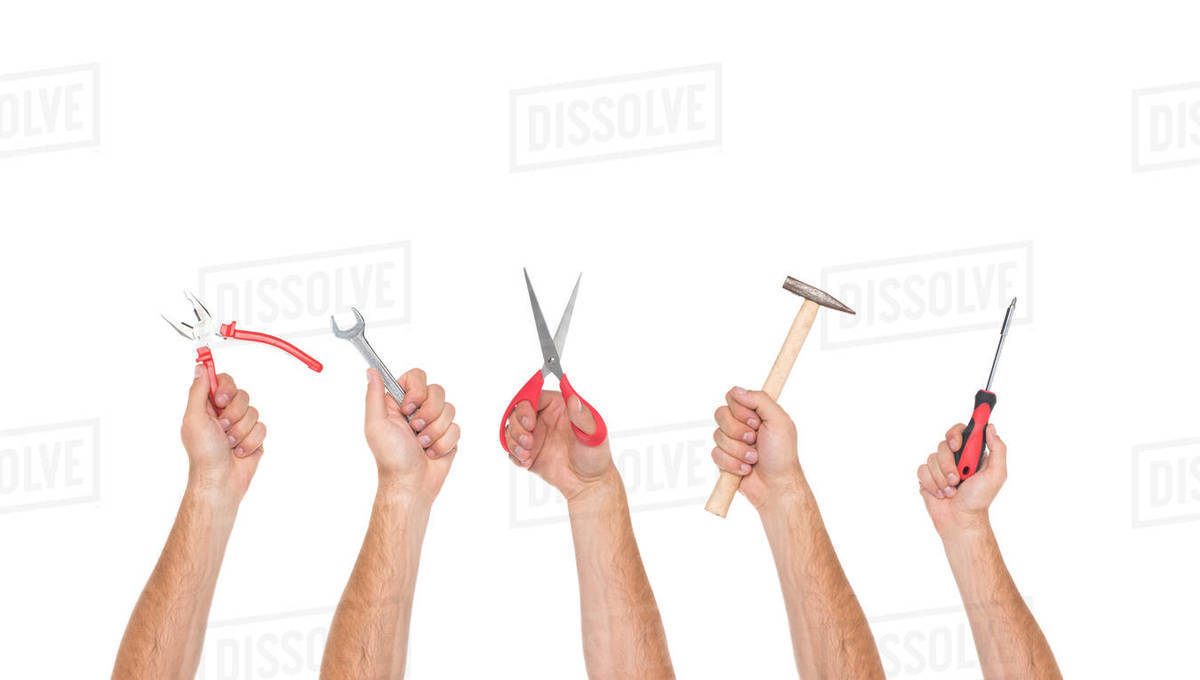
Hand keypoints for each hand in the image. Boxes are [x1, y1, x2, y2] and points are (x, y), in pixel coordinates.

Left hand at [180, 367, 266, 504]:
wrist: (221, 480)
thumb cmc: (203, 453)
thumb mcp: (194, 418)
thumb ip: (198, 391)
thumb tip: (200, 367)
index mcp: (208, 406)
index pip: (223, 381)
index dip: (225, 388)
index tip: (220, 400)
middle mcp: (225, 413)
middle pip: (242, 395)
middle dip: (234, 414)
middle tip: (222, 428)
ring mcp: (241, 425)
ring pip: (254, 412)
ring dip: (241, 431)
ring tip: (229, 444)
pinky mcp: (254, 437)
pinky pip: (262, 428)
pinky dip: (250, 441)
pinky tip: (239, 452)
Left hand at [364, 368, 458, 502]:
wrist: (411, 483)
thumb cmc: (392, 457)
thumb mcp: (376, 425)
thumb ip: (374, 396)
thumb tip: (371, 371)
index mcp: (399, 403)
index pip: (416, 376)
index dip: (417, 391)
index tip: (408, 407)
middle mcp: (418, 409)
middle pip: (437, 391)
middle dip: (428, 413)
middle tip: (415, 430)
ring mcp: (434, 421)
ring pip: (450, 409)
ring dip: (435, 431)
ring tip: (422, 445)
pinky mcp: (448, 435)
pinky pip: (456, 428)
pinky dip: (443, 443)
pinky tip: (432, 453)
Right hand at [504, 390, 612, 500]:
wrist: (588, 483)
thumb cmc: (595, 456)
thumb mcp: (593, 435)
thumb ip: (582, 417)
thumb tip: (573, 399)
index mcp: (559, 406)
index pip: (534, 396)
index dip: (526, 406)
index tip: (529, 423)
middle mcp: (544, 417)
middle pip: (517, 411)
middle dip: (518, 427)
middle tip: (528, 442)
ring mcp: (535, 435)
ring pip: (511, 429)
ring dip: (514, 441)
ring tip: (527, 454)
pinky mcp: (528, 452)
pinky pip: (511, 449)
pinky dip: (514, 455)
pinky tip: (527, 463)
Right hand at [711, 387, 802, 510]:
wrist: (776, 486)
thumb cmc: (782, 455)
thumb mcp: (779, 421)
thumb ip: (760, 400)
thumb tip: (736, 390)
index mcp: (755, 412)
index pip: (732, 397)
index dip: (740, 409)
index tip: (756, 422)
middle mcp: (741, 424)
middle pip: (720, 414)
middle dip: (738, 431)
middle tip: (754, 441)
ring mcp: (731, 442)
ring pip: (717, 436)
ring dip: (738, 450)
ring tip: (753, 459)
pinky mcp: (724, 459)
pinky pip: (715, 454)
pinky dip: (732, 464)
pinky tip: (746, 469)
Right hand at [917, 423, 1006, 536]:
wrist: (960, 520)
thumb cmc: (979, 499)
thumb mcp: (996, 474)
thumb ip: (998, 449)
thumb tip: (990, 427)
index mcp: (970, 454)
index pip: (960, 431)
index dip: (955, 434)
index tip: (956, 445)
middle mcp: (954, 458)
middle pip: (943, 445)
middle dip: (949, 464)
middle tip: (957, 479)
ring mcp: (939, 467)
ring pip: (931, 458)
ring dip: (942, 478)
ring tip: (951, 491)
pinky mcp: (926, 477)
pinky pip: (922, 470)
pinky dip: (932, 484)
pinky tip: (940, 494)